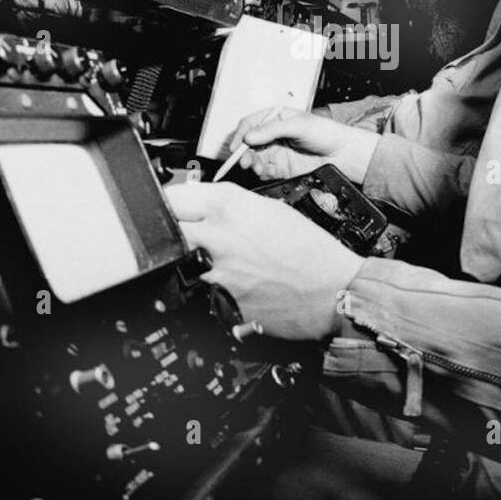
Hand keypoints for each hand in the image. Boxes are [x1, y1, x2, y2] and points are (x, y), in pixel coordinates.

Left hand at [166, 182, 361, 342]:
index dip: (170, 202)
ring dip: (194, 260)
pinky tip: (237, 283)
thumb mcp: (272, 209)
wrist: (333, 291)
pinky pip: (203, 290)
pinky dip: (213, 286)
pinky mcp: (218, 302)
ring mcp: (215, 272)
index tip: (172, 206)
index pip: (172, 197)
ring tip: (227, 261)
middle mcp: (217, 236)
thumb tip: (205, 205)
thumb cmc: (312, 250)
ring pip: (182, 262)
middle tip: (182, 232)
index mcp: (229, 206)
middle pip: (167, 230)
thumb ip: (231, 204)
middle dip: (172, 230)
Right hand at [228, 106, 377, 184]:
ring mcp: (277, 152)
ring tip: (256, 167)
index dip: (241, 134)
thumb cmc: (326, 132)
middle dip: (243, 152)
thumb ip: (272, 130)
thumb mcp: (298, 125)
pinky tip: (267, 172)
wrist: (343, 154)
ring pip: (254, 158)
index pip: (251, 124)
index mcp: (276, 119)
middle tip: (244, 161)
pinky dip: (262, 173)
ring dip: (252, 164)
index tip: (236, 146)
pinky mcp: (282, 168)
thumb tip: (249, 137)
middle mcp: (273, 135)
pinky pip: (265, 172)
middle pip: (249, 143)